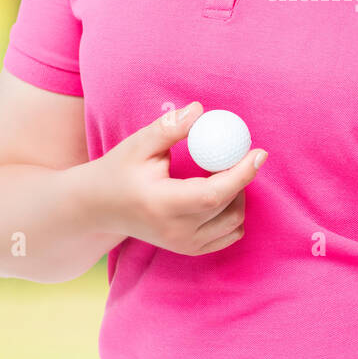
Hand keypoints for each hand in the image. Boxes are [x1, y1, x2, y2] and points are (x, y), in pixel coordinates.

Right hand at [85, 103, 267, 254]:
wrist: (98, 208)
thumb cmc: (119, 171)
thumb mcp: (139, 144)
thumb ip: (170, 127)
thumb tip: (200, 110)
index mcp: (162, 204)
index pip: (214, 194)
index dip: (242, 173)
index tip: (259, 152)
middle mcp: (175, 231)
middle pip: (228, 206)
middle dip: (242, 177)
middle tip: (237, 153)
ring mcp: (183, 244)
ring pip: (234, 223)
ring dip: (239, 195)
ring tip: (223, 172)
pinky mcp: (189, 249)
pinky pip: (228, 235)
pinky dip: (234, 213)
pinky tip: (221, 193)